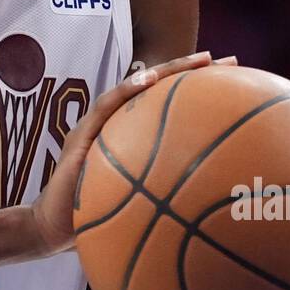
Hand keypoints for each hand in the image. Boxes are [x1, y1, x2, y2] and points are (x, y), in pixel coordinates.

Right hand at [29, 50, 237, 256]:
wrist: (52, 228)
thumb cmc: (95, 219)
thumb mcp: (139, 206)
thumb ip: (165, 197)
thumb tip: (214, 212)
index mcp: (132, 138)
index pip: (169, 106)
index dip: (200, 92)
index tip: (237, 82)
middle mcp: (118, 125)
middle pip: (158, 90)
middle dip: (194, 71)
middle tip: (230, 61)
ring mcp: (99, 126)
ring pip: (136, 88)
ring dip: (167, 71)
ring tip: (198, 61)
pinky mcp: (81, 135)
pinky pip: (105, 107)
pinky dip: (126, 91)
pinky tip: (146, 81)